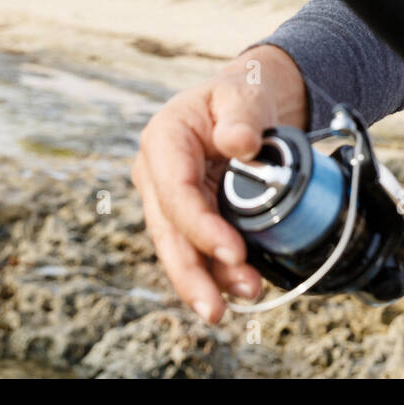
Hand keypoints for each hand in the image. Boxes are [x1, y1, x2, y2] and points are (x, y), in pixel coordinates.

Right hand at [130, 45, 308, 323]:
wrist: (242, 106)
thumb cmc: (238, 96)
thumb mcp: (242, 95)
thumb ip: (242, 117)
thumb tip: (240, 144)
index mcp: (164, 141)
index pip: (175, 192)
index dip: (200, 227)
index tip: (233, 250)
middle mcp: (157, 175)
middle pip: (168, 233)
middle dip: (192, 275)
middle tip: (217, 309)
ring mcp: (168, 199)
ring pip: (179, 249)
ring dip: (208, 280)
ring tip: (246, 295)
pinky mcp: (187, 216)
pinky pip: (197, 249)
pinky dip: (217, 272)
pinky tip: (240, 288)